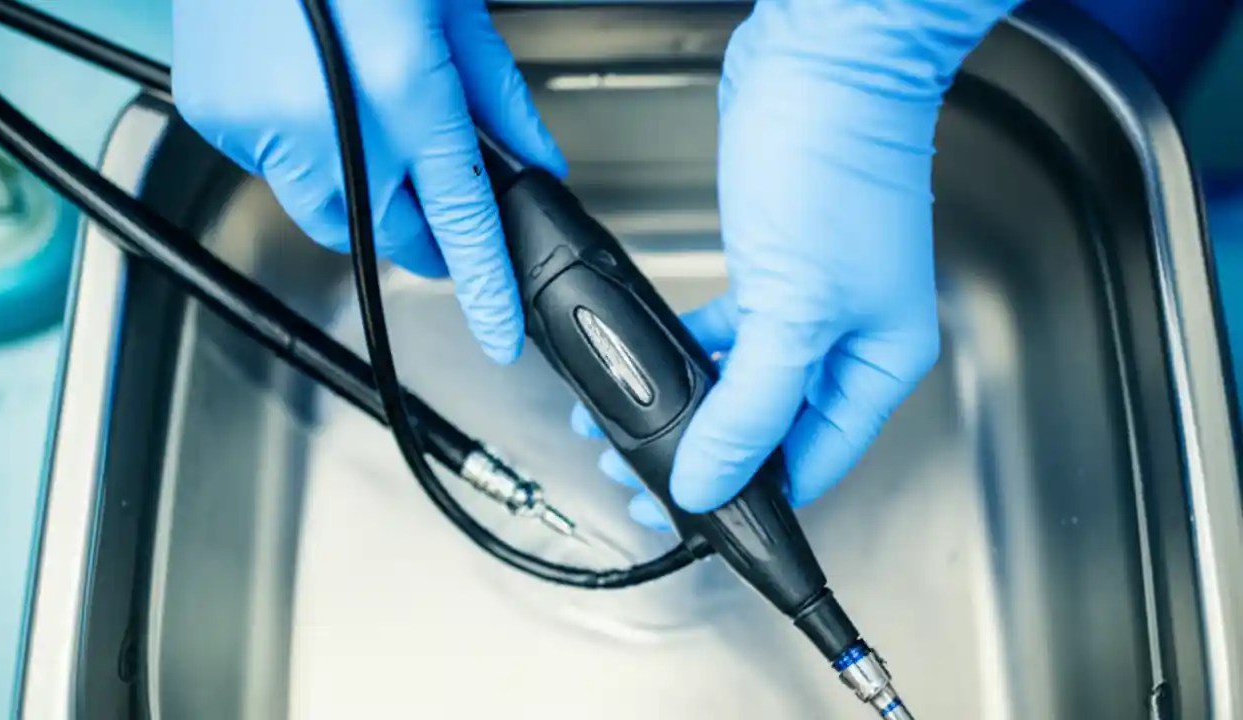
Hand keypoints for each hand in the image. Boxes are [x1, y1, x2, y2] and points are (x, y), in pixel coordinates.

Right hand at [172, 0, 565, 363]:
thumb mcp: (453, 5)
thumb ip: (496, 95)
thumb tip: (533, 161)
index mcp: (404, 89)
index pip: (460, 218)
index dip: (486, 286)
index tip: (501, 333)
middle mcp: (329, 121)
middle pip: (391, 231)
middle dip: (420, 228)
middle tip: (432, 188)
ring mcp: (262, 123)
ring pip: (329, 208)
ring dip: (360, 187)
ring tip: (361, 112)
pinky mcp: (218, 116)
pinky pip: (274, 165)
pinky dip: (304, 145)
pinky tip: (309, 87)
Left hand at [574, 0, 1020, 528]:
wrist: (824, 61)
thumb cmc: (837, 166)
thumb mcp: (792, 310)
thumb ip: (747, 407)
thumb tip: (708, 482)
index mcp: (878, 365)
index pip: (812, 464)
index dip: (750, 498)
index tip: (688, 515)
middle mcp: (848, 342)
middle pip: (774, 429)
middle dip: (706, 454)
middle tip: (636, 472)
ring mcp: (810, 303)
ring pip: (743, 381)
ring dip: (687, 403)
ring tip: (620, 423)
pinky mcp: (773, 267)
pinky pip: (728, 334)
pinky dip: (686, 352)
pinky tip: (647, 359)